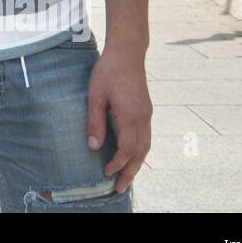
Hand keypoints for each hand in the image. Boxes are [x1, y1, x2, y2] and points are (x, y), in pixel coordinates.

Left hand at [87, 45, 151, 193]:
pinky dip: (140, 151)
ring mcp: (147, 114)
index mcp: (130, 116)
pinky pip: (146, 137)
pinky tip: (133, 156)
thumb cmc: (107, 71)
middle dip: (130, 172)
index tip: (106, 173)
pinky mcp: (146, 110)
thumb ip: (95, 122)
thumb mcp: (95, 95)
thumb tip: (94, 147)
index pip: (127, 149)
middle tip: (120, 189)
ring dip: (137, 164)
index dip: (117, 164)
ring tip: (127, 177)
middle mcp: (143, 118)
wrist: (127, 53)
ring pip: (146, 146)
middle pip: (140, 153)